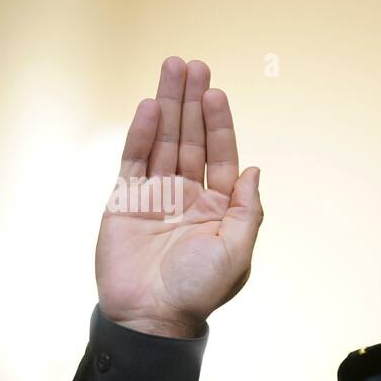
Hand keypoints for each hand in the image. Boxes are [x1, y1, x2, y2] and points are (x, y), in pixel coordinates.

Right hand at [96, 57, 262, 337]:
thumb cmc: (198, 290)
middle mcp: (189, 196)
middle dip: (193, 102)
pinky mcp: (126, 199)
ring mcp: (157, 195)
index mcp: (220, 208)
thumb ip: (248, 209)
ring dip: (169, 105)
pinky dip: (142, 131)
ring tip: (172, 67)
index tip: (216, 93)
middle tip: (193, 64)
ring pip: (163, 140)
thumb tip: (254, 168)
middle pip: (192, 138)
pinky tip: (150, 105)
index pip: (222, 156)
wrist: (151, 316)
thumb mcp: (238, 251)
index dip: (220, 124)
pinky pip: (135, 158)